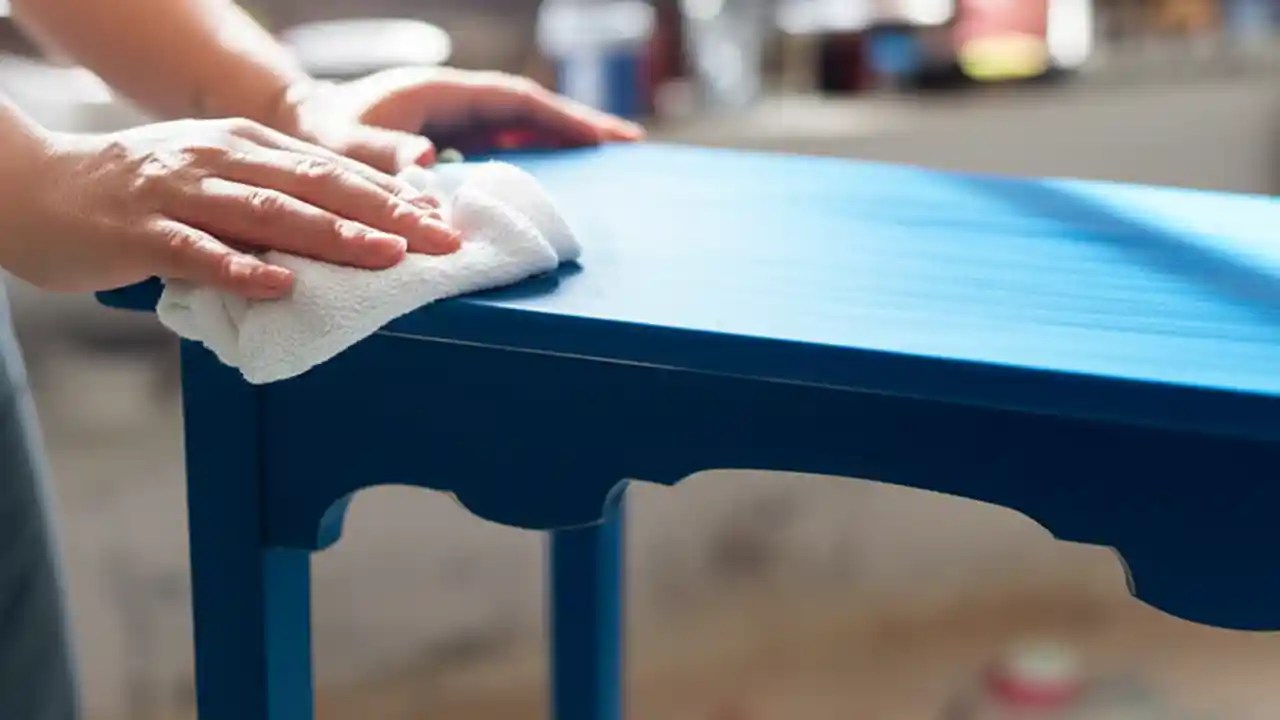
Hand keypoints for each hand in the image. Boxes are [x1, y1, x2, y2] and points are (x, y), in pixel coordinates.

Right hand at [0, 118, 459, 299]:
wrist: (35, 187)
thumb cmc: (137, 190)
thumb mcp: (214, 174)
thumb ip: (272, 192)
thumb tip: (348, 224)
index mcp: (243, 145)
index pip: (332, 169)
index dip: (391, 195)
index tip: (441, 221)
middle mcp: (219, 160)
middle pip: (315, 185)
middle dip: (384, 214)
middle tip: (439, 240)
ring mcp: (179, 194)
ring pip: (267, 211)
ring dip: (331, 235)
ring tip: (385, 255)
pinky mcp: (140, 232)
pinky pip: (196, 251)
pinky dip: (239, 267)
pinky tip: (279, 283)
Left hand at [275, 67, 645, 172]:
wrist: (295, 127)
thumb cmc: (317, 136)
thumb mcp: (343, 148)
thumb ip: (380, 155)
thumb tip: (425, 164)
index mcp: (440, 93)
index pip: (516, 100)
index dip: (563, 117)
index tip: (605, 137)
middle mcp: (454, 102)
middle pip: (531, 110)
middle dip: (579, 125)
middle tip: (629, 145)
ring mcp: (454, 120)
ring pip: (521, 126)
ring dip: (563, 139)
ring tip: (609, 158)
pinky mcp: (449, 141)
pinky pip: (503, 144)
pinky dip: (534, 155)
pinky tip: (559, 174)